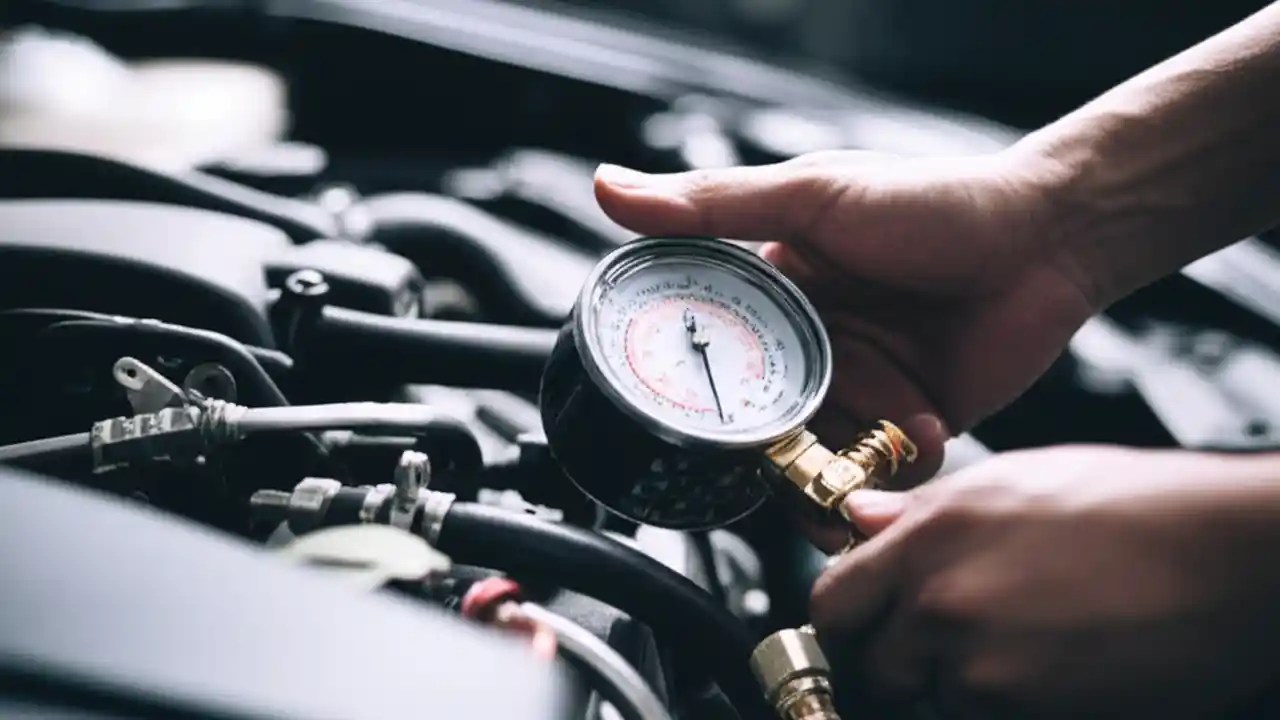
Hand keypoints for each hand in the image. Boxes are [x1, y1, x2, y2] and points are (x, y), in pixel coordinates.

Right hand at [594, 150, 1094, 547]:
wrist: (1050, 239)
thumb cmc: (935, 202)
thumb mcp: (813, 195)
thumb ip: (712, 204)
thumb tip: (608, 188)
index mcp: (771, 294)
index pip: (711, 356)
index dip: (706, 391)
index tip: (714, 410)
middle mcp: (807, 347)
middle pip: (759, 424)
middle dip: (777, 446)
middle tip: (798, 442)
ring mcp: (858, 388)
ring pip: (815, 458)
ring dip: (840, 462)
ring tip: (874, 438)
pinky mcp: (906, 425)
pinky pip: (877, 472)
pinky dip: (894, 470)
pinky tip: (920, 431)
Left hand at [811, 446, 1279, 718]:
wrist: (1229, 557)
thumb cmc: (1137, 508)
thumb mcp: (1014, 481)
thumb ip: (922, 510)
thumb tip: (864, 521)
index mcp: (930, 537)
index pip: (833, 600)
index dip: (848, 616)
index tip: (865, 621)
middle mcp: (942, 603)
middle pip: (873, 664)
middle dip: (897, 659)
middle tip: (941, 644)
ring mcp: (982, 669)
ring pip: (928, 700)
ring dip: (952, 687)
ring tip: (1015, 651)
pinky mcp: (1025, 715)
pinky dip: (997, 708)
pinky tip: (1044, 675)